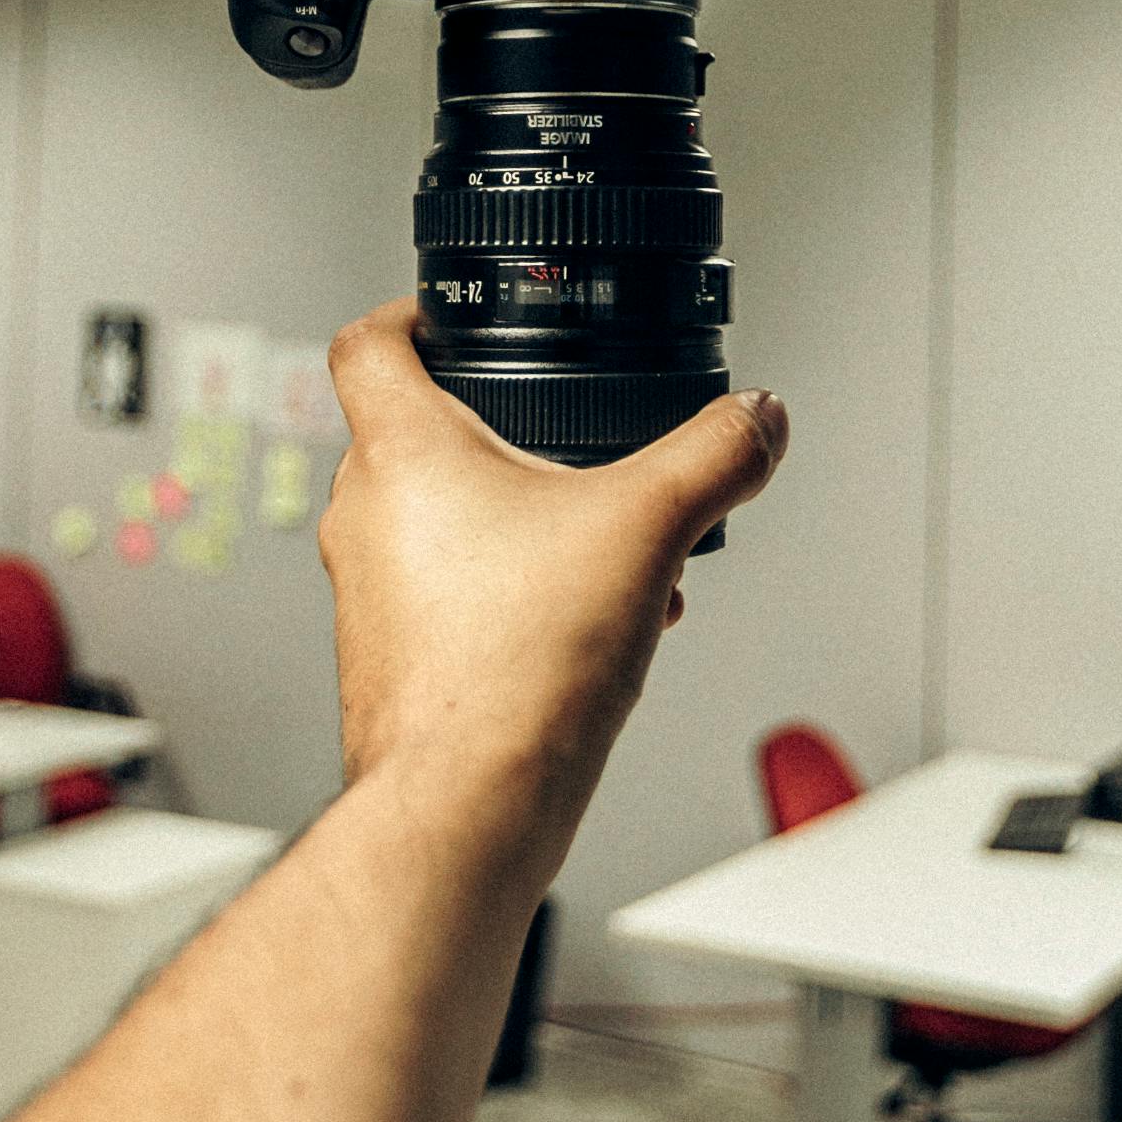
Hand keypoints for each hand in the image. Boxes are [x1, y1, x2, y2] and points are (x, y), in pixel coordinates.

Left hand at [320, 300, 788, 886]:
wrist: (467, 808)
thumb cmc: (513, 671)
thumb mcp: (646, 528)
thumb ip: (711, 457)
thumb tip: (756, 418)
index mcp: (402, 453)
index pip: (369, 342)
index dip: (409, 314)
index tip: (447, 316)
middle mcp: (365, 518)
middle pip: (413, 435)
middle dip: (501, 437)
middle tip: (567, 450)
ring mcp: (367, 596)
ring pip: (439, 526)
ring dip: (517, 526)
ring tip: (602, 556)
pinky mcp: (389, 662)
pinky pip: (446, 599)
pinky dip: (507, 594)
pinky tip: (586, 628)